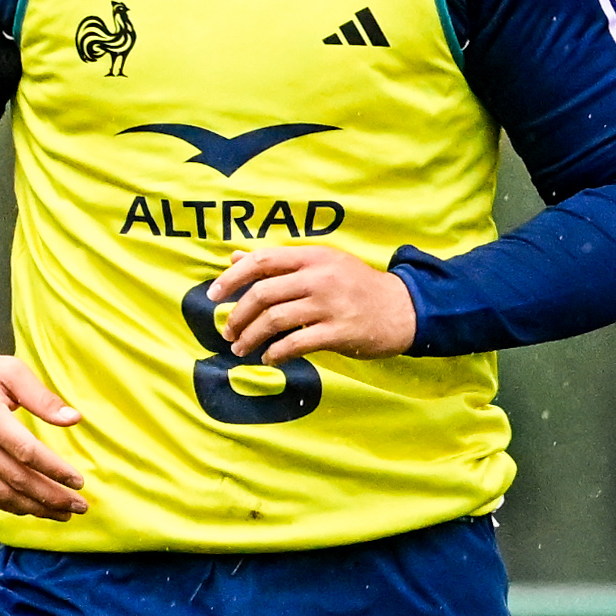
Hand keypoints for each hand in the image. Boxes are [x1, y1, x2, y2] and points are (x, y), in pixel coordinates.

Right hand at [0, 339, 90, 518]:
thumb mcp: (10, 371)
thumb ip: (42, 397)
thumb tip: (73, 419)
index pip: (26, 451)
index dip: (54, 470)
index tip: (78, 482)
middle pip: (16, 479)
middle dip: (51, 497)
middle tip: (78, 507)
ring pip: (0, 494)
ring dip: (34, 508)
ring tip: (61, 514)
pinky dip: (11, 505)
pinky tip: (32, 508)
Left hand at [205, 245, 415, 364]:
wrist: (403, 309)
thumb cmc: (356, 285)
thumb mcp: (321, 263)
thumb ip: (279, 262)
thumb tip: (234, 257)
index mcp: (313, 256)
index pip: (262, 260)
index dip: (231, 278)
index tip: (213, 295)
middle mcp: (319, 277)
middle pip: (263, 293)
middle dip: (237, 316)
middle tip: (226, 331)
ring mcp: (329, 305)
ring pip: (274, 320)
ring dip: (250, 337)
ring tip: (240, 349)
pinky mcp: (339, 332)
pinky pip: (296, 344)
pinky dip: (276, 353)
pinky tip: (269, 358)